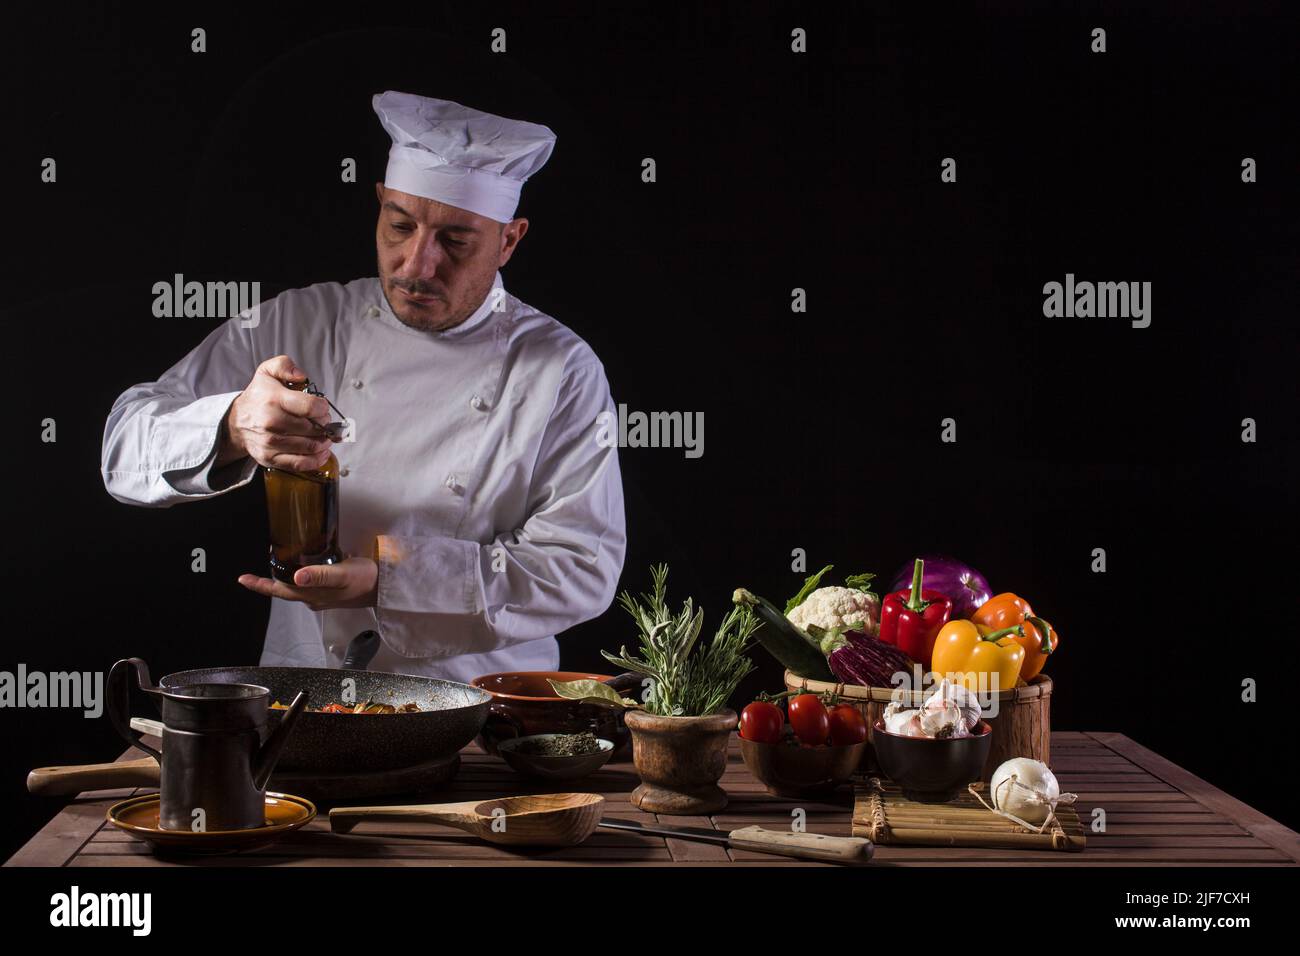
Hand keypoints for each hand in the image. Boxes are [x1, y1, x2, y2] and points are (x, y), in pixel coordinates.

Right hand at [216, 355, 334, 469]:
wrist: (237, 421)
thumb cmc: (259, 396)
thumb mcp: (268, 371)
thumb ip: (285, 365)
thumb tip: (301, 377)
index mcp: (274, 399)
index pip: (311, 407)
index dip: (324, 408)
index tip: (322, 408)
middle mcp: (271, 422)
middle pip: (314, 428)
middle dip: (325, 424)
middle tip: (324, 421)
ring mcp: (271, 442)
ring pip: (310, 446)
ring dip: (324, 441)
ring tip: (324, 435)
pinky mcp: (270, 458)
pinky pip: (300, 463)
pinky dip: (317, 459)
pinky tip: (322, 451)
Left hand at [238, 557, 378, 610]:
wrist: (386, 589)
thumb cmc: (365, 579)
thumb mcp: (342, 574)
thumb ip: (320, 575)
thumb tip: (296, 577)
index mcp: (311, 595)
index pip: (279, 591)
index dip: (260, 585)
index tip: (242, 579)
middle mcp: (313, 598)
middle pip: (284, 590)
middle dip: (269, 581)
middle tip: (256, 569)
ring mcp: (322, 597)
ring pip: (295, 587)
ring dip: (284, 577)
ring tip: (277, 563)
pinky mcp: (331, 592)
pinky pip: (308, 584)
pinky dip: (300, 575)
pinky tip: (304, 565)